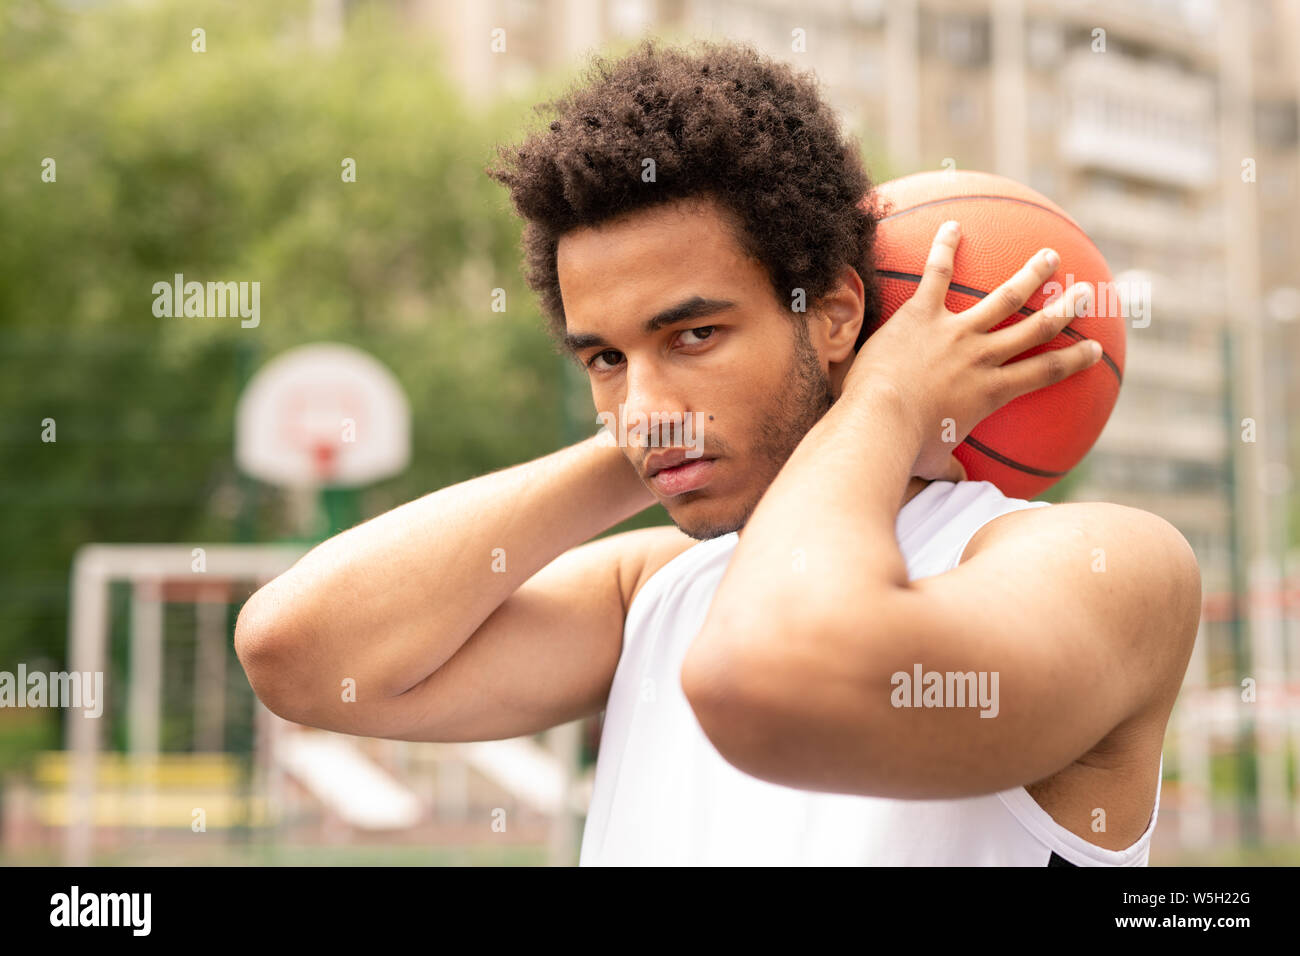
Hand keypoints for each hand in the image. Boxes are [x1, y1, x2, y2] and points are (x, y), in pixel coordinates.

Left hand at [843, 220, 1098, 481]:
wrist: (880, 421)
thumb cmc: (906, 448)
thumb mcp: (935, 462)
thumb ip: (951, 466)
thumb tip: (956, 481)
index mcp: (993, 391)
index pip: (1046, 372)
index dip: (1075, 359)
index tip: (1096, 349)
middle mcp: (983, 356)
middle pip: (1036, 327)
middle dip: (1065, 307)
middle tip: (1085, 291)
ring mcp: (955, 331)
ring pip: (1003, 296)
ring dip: (1029, 275)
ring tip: (1048, 256)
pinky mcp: (922, 314)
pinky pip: (937, 275)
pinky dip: (945, 248)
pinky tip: (954, 226)